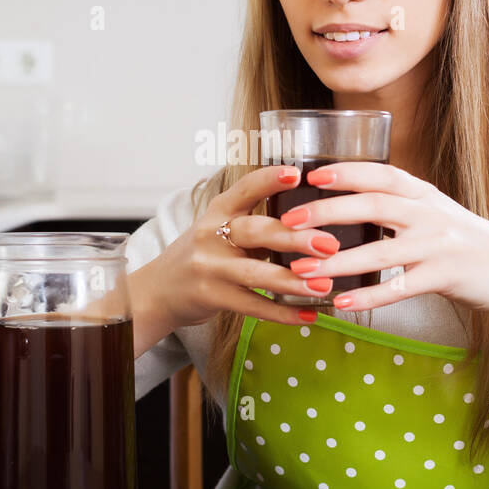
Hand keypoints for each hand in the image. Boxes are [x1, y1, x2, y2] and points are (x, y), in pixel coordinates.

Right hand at [138, 164, 346, 330]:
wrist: (158, 290)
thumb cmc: (203, 255)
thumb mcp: (219, 228)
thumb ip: (255, 222)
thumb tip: (313, 221)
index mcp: (218, 210)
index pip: (244, 189)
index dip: (269, 180)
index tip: (296, 174)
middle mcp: (211, 234)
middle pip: (256, 231)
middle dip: (294, 238)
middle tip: (330, 244)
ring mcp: (209, 267)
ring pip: (255, 273)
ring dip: (293, 281)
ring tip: (325, 285)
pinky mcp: (210, 296)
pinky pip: (252, 306)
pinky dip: (282, 313)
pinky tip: (309, 315)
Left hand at [275, 161, 488, 314]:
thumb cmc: (468, 245)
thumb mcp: (437, 215)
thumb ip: (402, 207)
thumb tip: (352, 202)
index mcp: (425, 195)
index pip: (381, 175)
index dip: (346, 172)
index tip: (312, 175)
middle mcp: (430, 214)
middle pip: (372, 206)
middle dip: (327, 212)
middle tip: (289, 222)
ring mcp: (439, 245)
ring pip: (379, 251)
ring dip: (336, 262)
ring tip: (301, 270)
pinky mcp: (446, 277)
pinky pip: (399, 287)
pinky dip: (368, 297)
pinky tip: (341, 304)